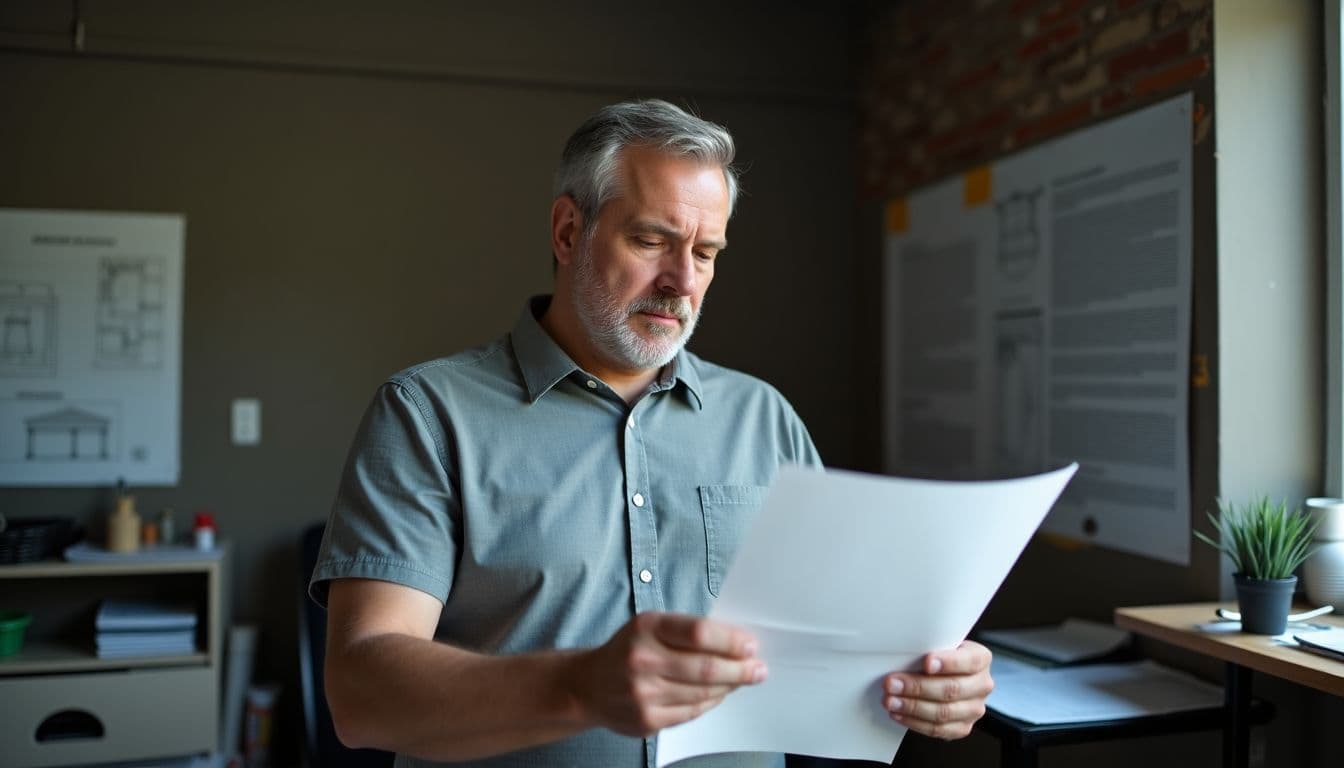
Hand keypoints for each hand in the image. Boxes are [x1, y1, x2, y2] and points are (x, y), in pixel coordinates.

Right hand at [566, 612, 766, 736]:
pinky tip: (720, 694)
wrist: (588, 686)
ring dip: (730, 687)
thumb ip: (687, 631)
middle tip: (758, 669)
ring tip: (743, 679)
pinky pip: (691, 712)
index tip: (751, 646)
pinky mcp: (646, 720)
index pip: (699, 633)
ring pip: (702, 693)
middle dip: (740, 669)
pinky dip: (711, 703)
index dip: (731, 640)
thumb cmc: (628, 649)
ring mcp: (643, 694)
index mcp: (646, 628)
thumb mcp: (650, 626)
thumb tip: (736, 643)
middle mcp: (642, 660)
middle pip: (706, 668)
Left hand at [881, 640, 992, 739]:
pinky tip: (899, 714)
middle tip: (893, 683)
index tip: (927, 662)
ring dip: (912, 707)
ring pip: (943, 712)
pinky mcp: (963, 727)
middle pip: (951, 689)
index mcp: (980, 658)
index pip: (969, 661)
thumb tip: (902, 655)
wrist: (949, 673)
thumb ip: (930, 647)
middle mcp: (982, 685)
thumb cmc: (941, 655)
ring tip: (891, 701)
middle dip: (918, 687)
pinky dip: (915, 722)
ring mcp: (974, 708)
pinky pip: (938, 729)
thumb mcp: (941, 643)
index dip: (948, 662)